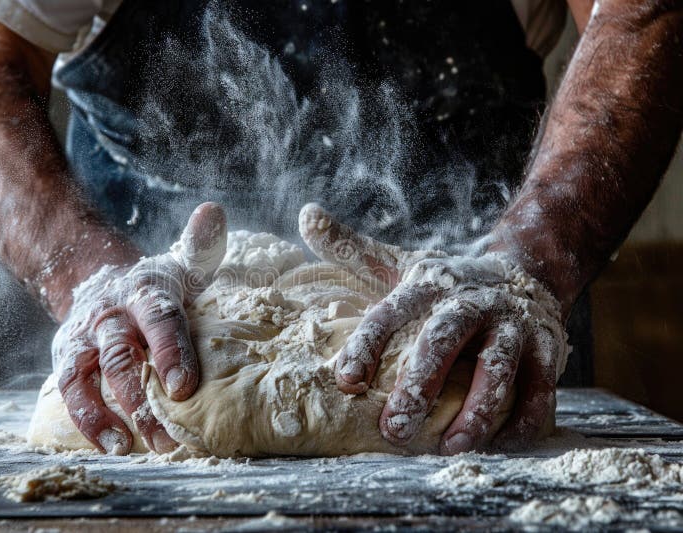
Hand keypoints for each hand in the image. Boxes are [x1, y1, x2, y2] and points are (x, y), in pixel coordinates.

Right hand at [52, 203, 226, 453]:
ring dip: (112, 413)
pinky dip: (88, 420)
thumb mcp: (181, 264)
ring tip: (134, 447)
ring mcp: (85, 337)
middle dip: (143, 395)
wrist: (101, 283)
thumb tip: (214, 211)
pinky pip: (71, 390)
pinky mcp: (68, 358)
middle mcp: (110, 314)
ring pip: (92, 376)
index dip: (171, 352)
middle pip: (122, 355)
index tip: (185, 388)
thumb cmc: (156, 287)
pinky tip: (112, 445)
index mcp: (144, 291)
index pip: (159, 319)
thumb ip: (200, 246)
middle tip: (169, 436)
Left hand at [299, 203, 567, 453]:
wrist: (524, 271)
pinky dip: (522, 420)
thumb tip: (306, 215)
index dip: (367, 347)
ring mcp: (511, 325)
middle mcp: (471, 301)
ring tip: (450, 445)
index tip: (346, 382)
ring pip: (497, 368)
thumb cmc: (446, 284)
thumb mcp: (400, 264)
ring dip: (476, 410)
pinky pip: (539, 389)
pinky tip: (498, 445)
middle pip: (444, 339)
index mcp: (429, 285)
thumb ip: (353, 250)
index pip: (391, 313)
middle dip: (419, 384)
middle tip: (394, 429)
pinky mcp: (546, 349)